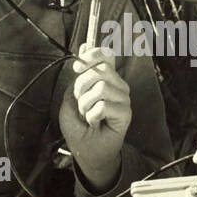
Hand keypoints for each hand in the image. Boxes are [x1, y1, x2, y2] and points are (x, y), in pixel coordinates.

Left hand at [59, 44, 130, 190]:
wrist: (86, 151)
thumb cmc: (79, 125)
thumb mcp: (71, 96)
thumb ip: (79, 74)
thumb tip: (85, 45)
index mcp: (106, 78)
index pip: (106, 55)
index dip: (92, 56)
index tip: (77, 67)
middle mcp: (118, 85)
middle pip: (101, 70)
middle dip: (82, 86)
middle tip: (81, 103)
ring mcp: (123, 99)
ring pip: (101, 87)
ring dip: (86, 104)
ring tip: (87, 115)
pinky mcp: (125, 113)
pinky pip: (103, 105)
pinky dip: (92, 116)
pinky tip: (95, 123)